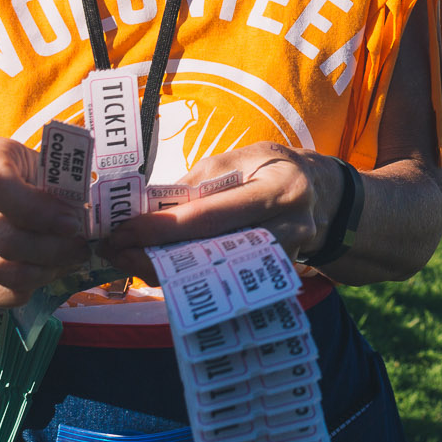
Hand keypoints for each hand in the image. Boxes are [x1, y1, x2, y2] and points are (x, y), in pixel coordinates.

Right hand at [0, 137, 88, 312]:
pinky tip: (41, 271)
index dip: (37, 210)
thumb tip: (85, 221)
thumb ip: (62, 187)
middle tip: (79, 249)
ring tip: (64, 262)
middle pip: (4, 236)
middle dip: (53, 249)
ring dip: (45, 272)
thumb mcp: (45, 170)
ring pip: (5, 272)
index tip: (71, 223)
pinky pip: (1, 292)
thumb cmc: (25, 185)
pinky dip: (30, 286)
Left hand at [103, 143, 343, 283]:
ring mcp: (286, 259)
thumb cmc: (276, 169)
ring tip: (127, 262)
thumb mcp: (242, 159)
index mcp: (279, 187)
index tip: (124, 230)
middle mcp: (288, 228)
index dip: (164, 225)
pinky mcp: (275, 278)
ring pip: (217, 275)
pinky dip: (190, 278)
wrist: (326, 197)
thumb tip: (147, 207)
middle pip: (212, 253)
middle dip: (157, 255)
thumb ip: (199, 184)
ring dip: (169, 271)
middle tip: (115, 253)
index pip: (213, 214)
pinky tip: (158, 269)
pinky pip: (226, 282)